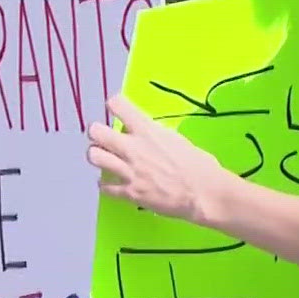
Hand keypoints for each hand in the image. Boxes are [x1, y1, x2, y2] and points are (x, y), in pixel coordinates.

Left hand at [85, 96, 226, 223]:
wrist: (205, 193)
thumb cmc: (199, 164)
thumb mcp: (176, 139)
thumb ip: (154, 134)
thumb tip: (144, 133)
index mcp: (147, 130)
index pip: (116, 104)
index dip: (114, 106)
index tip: (116, 111)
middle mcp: (133, 147)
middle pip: (95, 131)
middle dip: (97, 133)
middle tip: (104, 138)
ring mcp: (129, 171)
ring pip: (93, 157)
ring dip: (98, 157)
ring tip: (106, 160)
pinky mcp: (130, 193)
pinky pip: (104, 187)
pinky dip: (106, 186)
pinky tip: (113, 184)